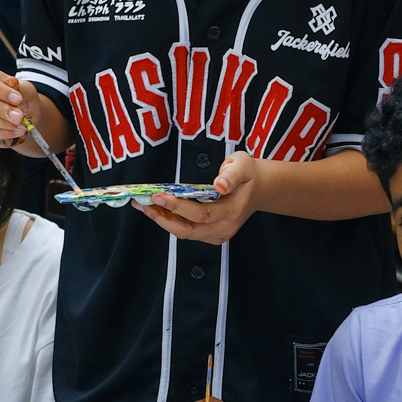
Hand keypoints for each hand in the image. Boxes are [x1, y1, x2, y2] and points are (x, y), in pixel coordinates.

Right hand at [0, 64, 40, 151]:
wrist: (20, 115)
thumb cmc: (18, 96)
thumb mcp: (23, 87)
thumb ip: (18, 86)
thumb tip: (12, 82)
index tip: (17, 99)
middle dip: (0, 109)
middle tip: (19, 116)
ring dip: (4, 123)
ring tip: (22, 125)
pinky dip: (3, 133)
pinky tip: (16, 131)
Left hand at [134, 152, 262, 245]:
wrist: (260, 189)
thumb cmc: (248, 174)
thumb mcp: (243, 165)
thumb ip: (231, 174)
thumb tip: (220, 185)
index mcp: (232, 211)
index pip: (201, 213)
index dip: (177, 206)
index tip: (158, 195)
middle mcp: (225, 228)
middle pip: (187, 230)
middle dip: (161, 218)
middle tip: (141, 203)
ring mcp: (218, 235)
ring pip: (185, 233)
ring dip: (162, 220)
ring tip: (143, 205)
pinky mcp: (212, 236)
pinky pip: (188, 232)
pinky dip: (170, 222)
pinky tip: (158, 210)